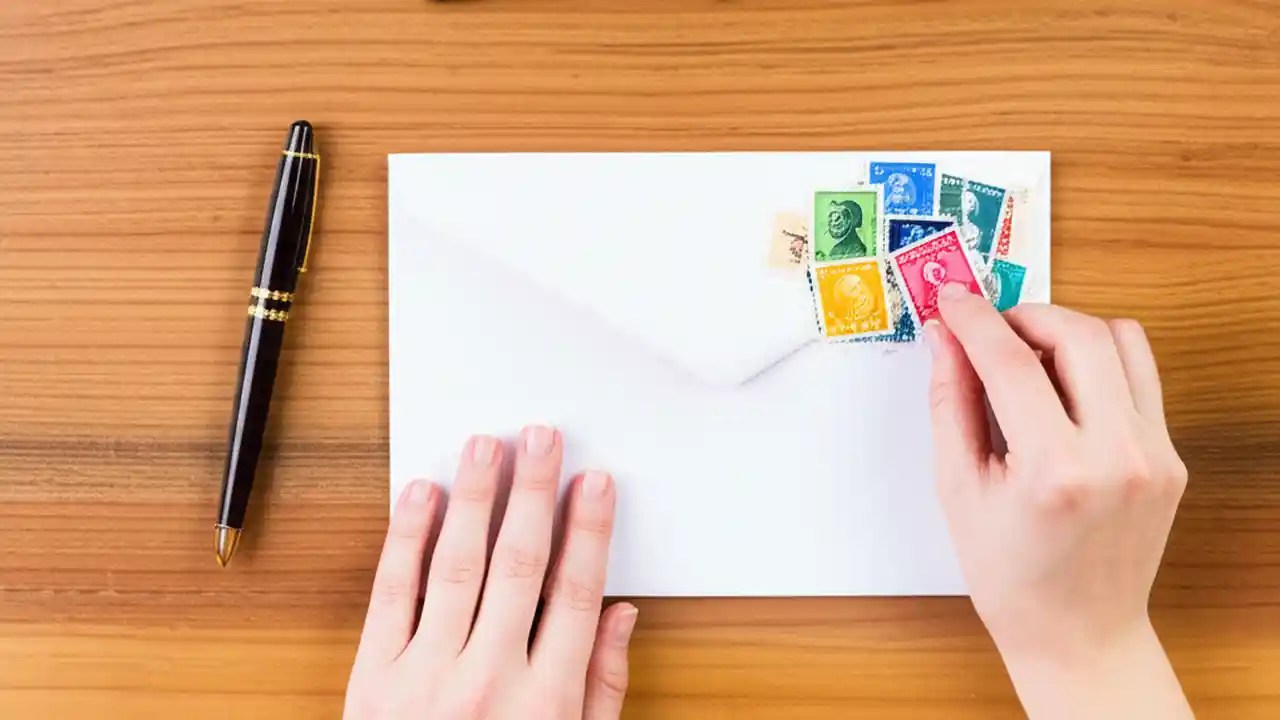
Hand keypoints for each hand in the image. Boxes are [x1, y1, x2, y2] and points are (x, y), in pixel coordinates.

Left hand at [344, 427, 637, 718]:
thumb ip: (602, 687)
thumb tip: (621, 613)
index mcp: (546, 702)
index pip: (575, 592)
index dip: (588, 530)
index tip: (594, 482)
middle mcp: (489, 681)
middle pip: (521, 564)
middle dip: (534, 492)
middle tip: (541, 437)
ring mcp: (427, 677)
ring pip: (457, 566)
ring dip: (473, 498)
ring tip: (483, 446)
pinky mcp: (373, 678)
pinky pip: (391, 594)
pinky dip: (405, 539)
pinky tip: (420, 495)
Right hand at [925, 285, 1191, 718]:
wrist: (1078, 633)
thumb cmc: (1011, 576)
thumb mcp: (958, 489)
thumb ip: (951, 403)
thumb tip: (944, 339)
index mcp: (1054, 472)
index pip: (1010, 361)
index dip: (974, 320)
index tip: (952, 301)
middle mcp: (1116, 455)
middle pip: (1076, 333)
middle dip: (1023, 315)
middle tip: (988, 328)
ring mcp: (1154, 454)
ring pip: (1120, 340)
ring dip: (1067, 329)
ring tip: (1027, 354)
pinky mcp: (1170, 455)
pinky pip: (1139, 375)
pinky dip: (1098, 361)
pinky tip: (1062, 384)